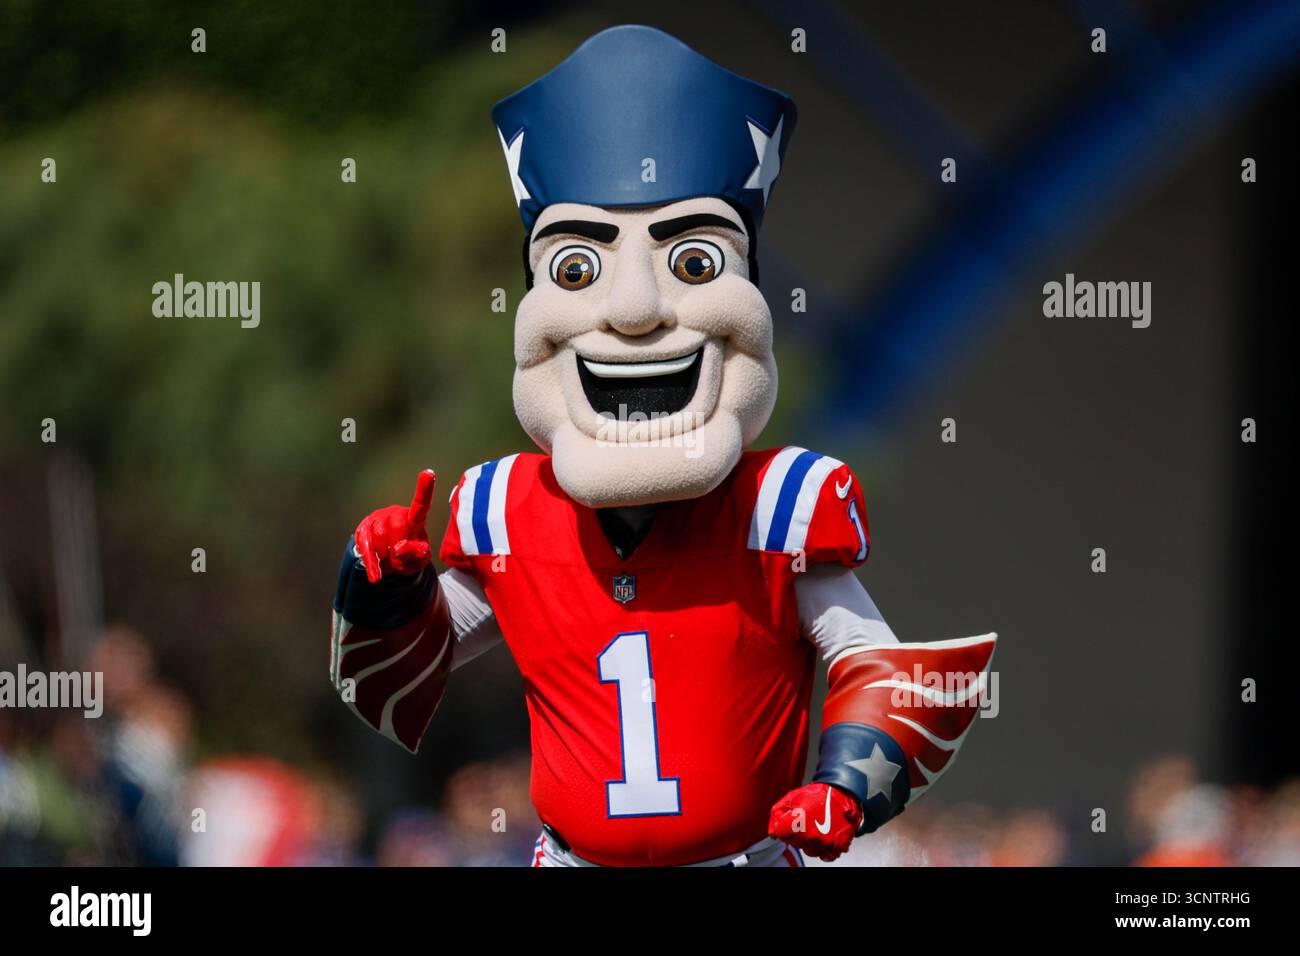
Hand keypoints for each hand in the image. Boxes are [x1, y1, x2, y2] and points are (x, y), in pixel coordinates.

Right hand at [354, 469, 436, 583]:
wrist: (391, 563)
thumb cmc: (411, 558)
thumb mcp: (419, 559)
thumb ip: (416, 554)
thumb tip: (400, 547)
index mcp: (414, 519)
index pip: (421, 505)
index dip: (424, 490)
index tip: (429, 473)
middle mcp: (395, 514)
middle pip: (396, 528)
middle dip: (398, 550)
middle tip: (399, 563)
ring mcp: (377, 520)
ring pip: (379, 539)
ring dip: (385, 558)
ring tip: (390, 565)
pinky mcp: (362, 529)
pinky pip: (364, 546)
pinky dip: (371, 564)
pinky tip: (376, 575)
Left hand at [768, 783, 863, 861]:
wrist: (842, 791)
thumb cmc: (817, 793)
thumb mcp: (791, 797)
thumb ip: (776, 814)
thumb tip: (773, 834)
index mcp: (797, 821)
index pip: (781, 834)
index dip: (784, 825)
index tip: (790, 819)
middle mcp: (811, 834)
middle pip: (794, 843)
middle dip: (796, 833)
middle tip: (806, 819)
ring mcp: (825, 842)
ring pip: (809, 851)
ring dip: (810, 841)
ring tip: (816, 825)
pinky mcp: (838, 846)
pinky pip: (826, 856)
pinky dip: (825, 849)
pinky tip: (825, 836)